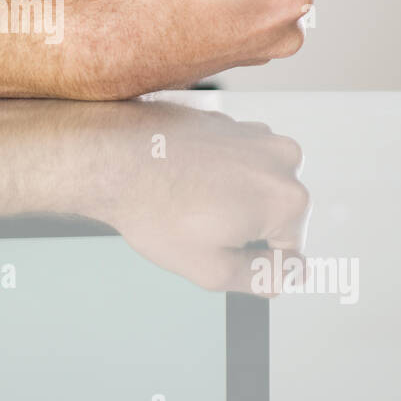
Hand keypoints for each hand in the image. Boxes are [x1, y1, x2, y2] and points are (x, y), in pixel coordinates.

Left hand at [77, 101, 309, 291]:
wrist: (112, 157)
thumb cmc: (154, 207)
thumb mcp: (211, 269)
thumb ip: (263, 278)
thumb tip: (289, 274)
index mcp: (287, 198)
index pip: (289, 251)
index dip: (252, 261)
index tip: (220, 250)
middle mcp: (281, 157)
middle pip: (274, 214)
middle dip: (243, 226)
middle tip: (198, 227)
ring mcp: (255, 134)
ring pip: (254, 187)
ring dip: (229, 199)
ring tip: (187, 202)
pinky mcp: (230, 122)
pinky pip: (233, 162)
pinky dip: (213, 174)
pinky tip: (181, 180)